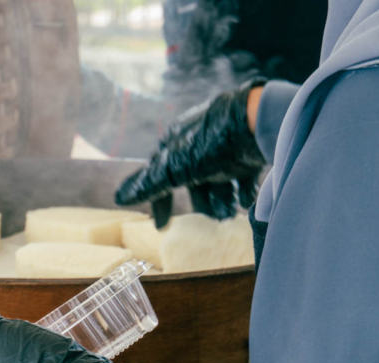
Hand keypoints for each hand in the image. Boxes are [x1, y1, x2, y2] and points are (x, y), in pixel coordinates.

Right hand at [114, 80, 267, 226]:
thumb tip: (119, 197)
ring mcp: (224, 146)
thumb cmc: (211, 144)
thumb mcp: (175, 167)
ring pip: (218, 181)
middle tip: (211, 220)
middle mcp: (198, 143)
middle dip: (201, 204)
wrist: (259, 121)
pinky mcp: (248, 150)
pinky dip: (243, 192)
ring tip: (230, 215)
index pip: (161, 176)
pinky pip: (243, 177)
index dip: (161, 202)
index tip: (163, 226)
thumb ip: (151, 185)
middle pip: (193, 181)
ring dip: (222, 201)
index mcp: (176, 142)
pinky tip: (247, 203)